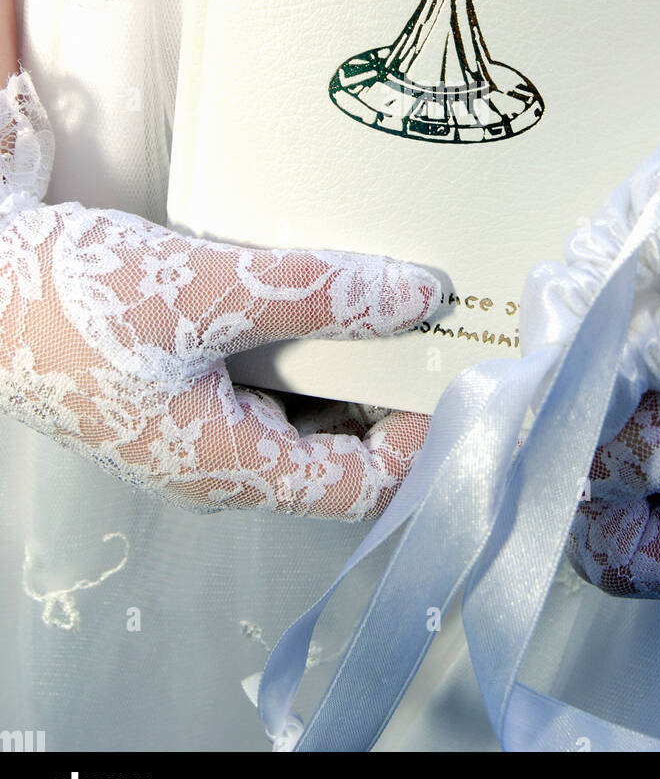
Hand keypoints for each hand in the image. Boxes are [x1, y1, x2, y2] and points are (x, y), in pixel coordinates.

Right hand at [0, 68, 436, 518]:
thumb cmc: (72, 307)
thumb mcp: (206, 293)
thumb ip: (313, 294)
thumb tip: (413, 295)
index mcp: (229, 466)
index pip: (359, 487)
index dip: (424, 444)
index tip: (468, 380)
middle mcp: (219, 459)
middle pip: (337, 449)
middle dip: (393, 395)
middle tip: (442, 332)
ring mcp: (197, 423)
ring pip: (303, 410)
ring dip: (349, 364)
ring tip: (393, 303)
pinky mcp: (181, 384)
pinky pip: (264, 378)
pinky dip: (304, 342)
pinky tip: (319, 291)